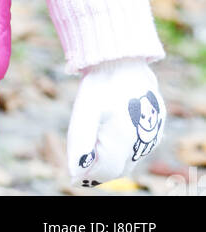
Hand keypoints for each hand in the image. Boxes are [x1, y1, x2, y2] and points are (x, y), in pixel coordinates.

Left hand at [66, 56, 165, 186]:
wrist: (125, 57)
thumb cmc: (102, 81)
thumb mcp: (85, 109)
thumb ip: (79, 141)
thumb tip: (74, 170)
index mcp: (124, 138)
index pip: (106, 171)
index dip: (88, 174)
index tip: (75, 171)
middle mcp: (143, 140)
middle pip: (118, 169)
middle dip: (100, 168)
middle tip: (83, 160)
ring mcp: (153, 134)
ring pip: (129, 159)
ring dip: (112, 159)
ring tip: (96, 142)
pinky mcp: (157, 126)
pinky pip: (139, 147)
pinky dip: (124, 148)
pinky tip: (112, 133)